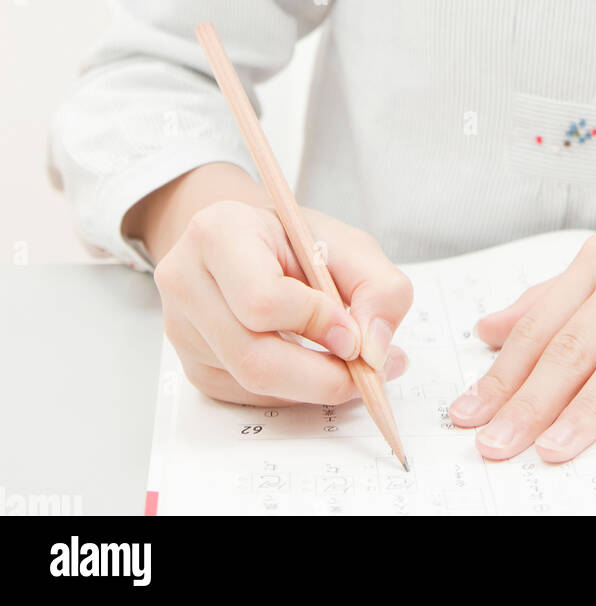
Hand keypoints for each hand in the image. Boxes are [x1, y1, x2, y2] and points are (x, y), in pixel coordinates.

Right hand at [154, 199, 412, 405]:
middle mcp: (187, 280)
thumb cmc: (297, 241)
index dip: (316, 324)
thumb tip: (376, 351)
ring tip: (351, 368)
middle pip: (253, 356)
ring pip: (251, 384)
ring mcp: (182, 329)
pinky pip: (248, 397)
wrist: (250, 245)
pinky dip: (293, 392)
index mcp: (220, 233)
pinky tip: (315, 367)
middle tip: (367, 373)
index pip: (262, 299)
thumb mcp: (349, 244)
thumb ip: (379, 288)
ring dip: (312, 387)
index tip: (356, 335)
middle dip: (321, 375)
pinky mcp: (193, 367)